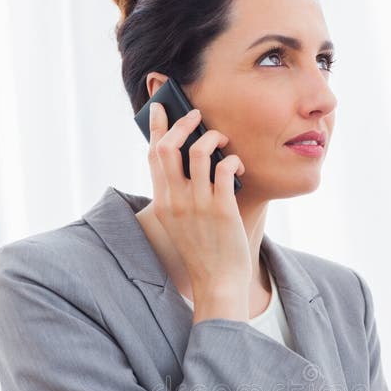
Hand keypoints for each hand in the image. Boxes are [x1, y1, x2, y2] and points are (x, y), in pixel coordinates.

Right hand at [147, 103, 251, 293]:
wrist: (217, 283)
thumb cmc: (203, 252)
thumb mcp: (180, 224)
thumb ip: (178, 196)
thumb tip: (189, 162)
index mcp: (163, 203)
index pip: (153, 156)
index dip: (156, 128)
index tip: (160, 108)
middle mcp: (176, 201)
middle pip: (169, 147)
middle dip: (183, 124)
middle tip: (197, 116)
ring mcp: (198, 204)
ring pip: (199, 152)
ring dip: (213, 138)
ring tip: (223, 140)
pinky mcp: (221, 209)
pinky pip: (224, 168)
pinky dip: (232, 160)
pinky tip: (237, 167)